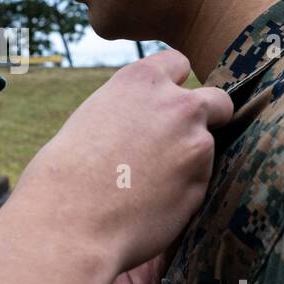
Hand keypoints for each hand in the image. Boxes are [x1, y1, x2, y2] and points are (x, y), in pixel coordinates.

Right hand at [17, 49, 231, 275]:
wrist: (71, 220)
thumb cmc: (66, 172)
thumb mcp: (93, 116)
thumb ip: (131, 109)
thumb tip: (148, 120)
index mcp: (142, 80)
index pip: (178, 63)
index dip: (173, 86)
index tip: (164, 104)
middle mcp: (177, 105)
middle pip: (217, 100)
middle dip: (208, 117)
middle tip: (181, 141)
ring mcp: (195, 143)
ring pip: (207, 147)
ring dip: (189, 161)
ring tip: (146, 184)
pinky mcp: (201, 183)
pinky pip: (200, 183)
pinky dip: (183, 191)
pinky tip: (150, 203)